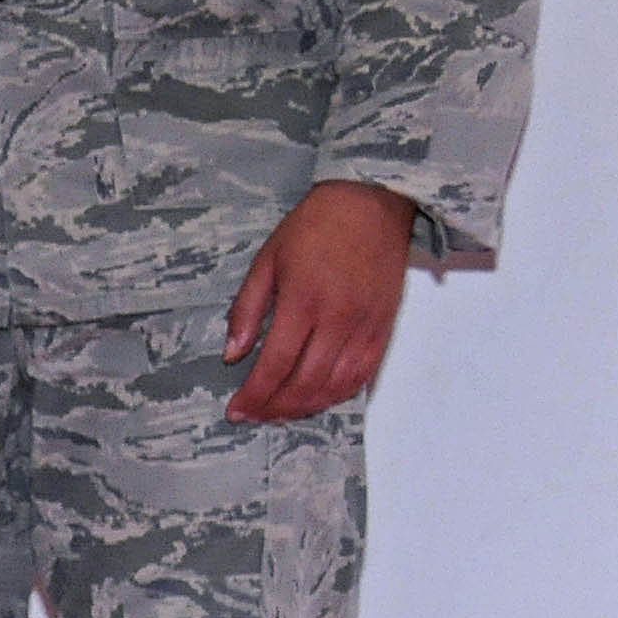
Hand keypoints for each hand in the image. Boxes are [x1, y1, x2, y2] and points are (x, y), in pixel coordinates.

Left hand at [225, 180, 416, 423]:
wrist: (372, 201)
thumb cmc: (315, 226)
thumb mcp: (267, 260)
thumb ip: (247, 309)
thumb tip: (232, 355)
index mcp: (304, 301)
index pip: (276, 364)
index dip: (254, 395)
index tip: (236, 411)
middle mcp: (338, 319)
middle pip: (305, 383)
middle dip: (275, 408)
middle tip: (255, 416)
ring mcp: (366, 325)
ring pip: (336, 386)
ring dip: (306, 407)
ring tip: (281, 413)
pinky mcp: (385, 325)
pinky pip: (363, 373)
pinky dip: (339, 394)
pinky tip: (318, 399)